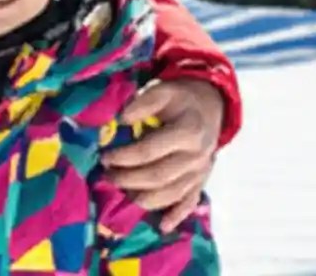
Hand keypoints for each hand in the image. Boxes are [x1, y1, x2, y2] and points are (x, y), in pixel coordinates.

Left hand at [103, 79, 223, 231]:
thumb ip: (141, 104)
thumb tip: (119, 120)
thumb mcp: (162, 90)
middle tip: (107, 176)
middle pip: (158, 176)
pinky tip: (162, 226)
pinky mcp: (202, 181)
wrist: (211, 105)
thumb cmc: (181, 98)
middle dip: (128, 179)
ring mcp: (201, 172)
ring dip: (143, 197)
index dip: (123, 157)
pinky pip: (190, 203)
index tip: (104, 157)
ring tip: (121, 190)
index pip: (149, 151)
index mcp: (187, 132)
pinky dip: (176, 216)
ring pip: (171, 194)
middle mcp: (197, 156)